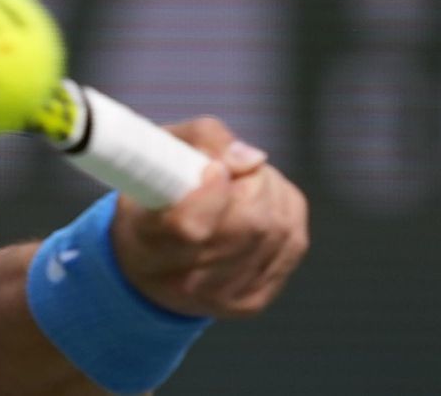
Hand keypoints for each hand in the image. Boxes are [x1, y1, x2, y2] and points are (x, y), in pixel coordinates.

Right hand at [110, 117, 308, 318]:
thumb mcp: (158, 153)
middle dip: (251, 183)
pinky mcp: (253, 300)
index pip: (190, 226)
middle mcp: (183, 280)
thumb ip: (203, 140)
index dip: (213, 192)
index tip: (215, 169)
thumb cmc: (154, 197)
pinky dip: (284, 214)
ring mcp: (222, 295)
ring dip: (271, 195)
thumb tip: (252, 159)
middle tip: (231, 173)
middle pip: (248, 224)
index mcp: (147, 243)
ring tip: (242, 189)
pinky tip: (260, 208)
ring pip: (278, 229)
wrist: (150, 265)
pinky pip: (293, 242)